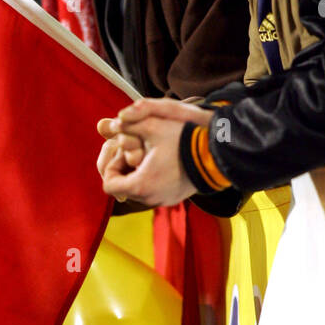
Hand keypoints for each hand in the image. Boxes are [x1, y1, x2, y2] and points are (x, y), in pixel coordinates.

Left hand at [96, 98, 211, 207]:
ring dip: (137, 175)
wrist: (215, 153)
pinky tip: (160, 163)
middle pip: (122, 188)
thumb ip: (128, 124)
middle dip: (124, 170)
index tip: (122, 154)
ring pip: (138, 191)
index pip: (108, 185)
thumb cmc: (183, 140)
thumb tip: (111, 123)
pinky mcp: (173, 199)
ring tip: (147, 157)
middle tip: (134, 152)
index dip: (112, 167)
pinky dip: (151, 180)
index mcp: (140, 184)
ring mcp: (162, 201)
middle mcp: (149, 198)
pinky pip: (153, 193)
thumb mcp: (153, 126)